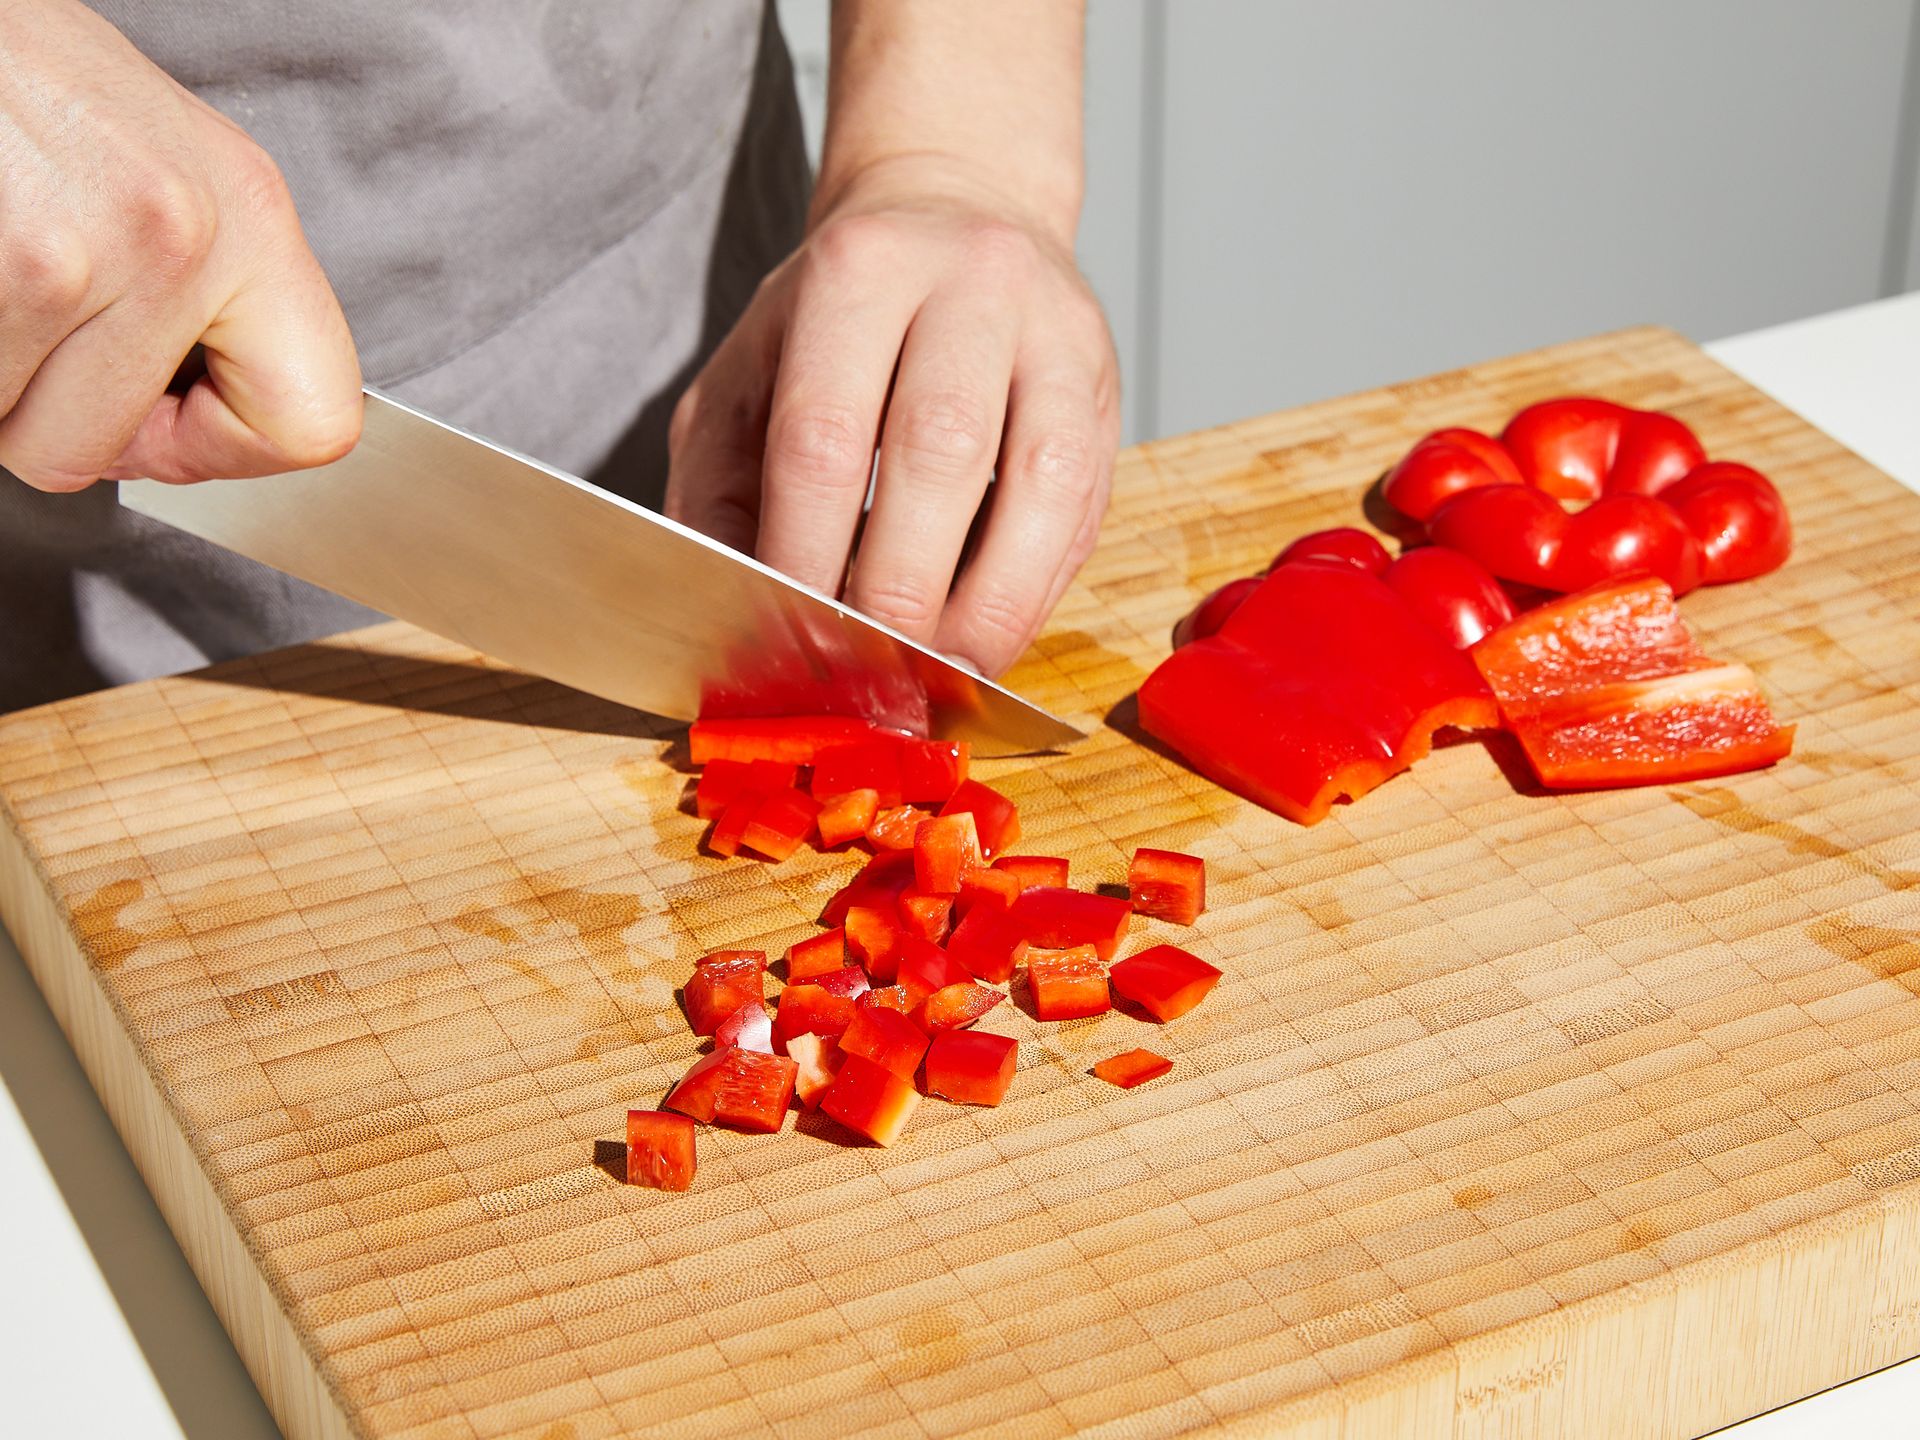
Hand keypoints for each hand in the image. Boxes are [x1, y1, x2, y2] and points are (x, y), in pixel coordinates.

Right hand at [0, 0, 360, 491]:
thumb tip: (195, 419)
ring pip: (24, 434)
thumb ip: (206, 294)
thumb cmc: (23, 75)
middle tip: (39, 325)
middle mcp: (180, 232)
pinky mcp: (5, 267)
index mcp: (249, 212)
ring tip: (0, 270)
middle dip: (58, 414)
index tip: (170, 415)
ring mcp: (78, 254)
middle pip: (114, 448)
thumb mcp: (165, 168)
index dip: (222, 448)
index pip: (312, 422)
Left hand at [666, 158, 1118, 676]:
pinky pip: (1082, 510)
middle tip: (865, 672)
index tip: (786, 638)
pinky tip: (989, 638)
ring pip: (1040, 484)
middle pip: (940, 454)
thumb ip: (721, 488)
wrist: (958, 213)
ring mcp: (1056, 335)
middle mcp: (972, 285)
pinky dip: (1035, 591)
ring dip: (989, 604)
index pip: (825, 433)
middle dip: (898, 589)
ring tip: (939, 675)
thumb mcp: (747, 374)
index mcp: (860, 269)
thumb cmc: (837, 320)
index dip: (806, 553)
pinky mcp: (1107, 393)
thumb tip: (728, 615)